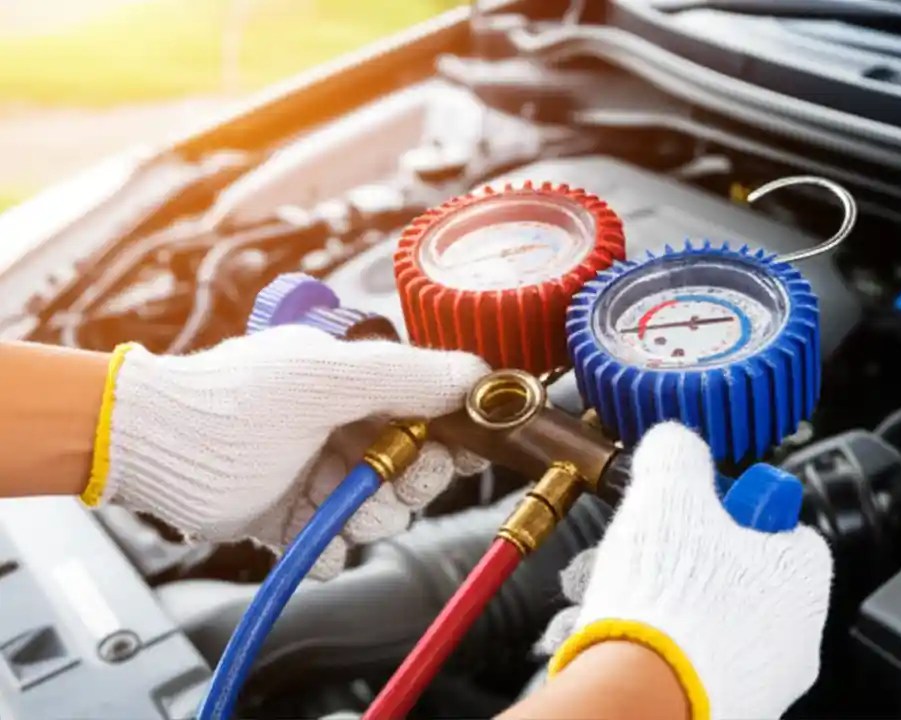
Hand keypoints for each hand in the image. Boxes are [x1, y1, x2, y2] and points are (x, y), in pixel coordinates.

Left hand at [87, 326, 488, 578]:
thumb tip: (478, 374)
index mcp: (360, 384)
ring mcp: (320, 475)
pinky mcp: (294, 520)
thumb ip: (406, 377)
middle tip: (385, 479)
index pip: (434, 409)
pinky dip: (325, 549)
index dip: (454, 433)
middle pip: (417, 469)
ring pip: (381, 514)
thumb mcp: (327, 379)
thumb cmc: (231, 403)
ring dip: (364, 518)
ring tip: (331, 504)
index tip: (459, 450)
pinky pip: (335, 548)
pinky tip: (306, 533)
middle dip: (407, 483)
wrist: (152, 448)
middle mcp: (346, 428)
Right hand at [538, 423, 832, 719]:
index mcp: (801, 577)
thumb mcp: (668, 492)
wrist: (643, 703)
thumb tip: (675, 441)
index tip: (700, 507)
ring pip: (696, 623)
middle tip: (635, 552)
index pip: (787, 528)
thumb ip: (677, 455)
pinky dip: (640, 649)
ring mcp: (757, 683)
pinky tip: (598, 637)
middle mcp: (791, 637)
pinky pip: (677, 666)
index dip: (736, 510)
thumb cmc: (671, 605)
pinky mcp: (719, 711)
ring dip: (644, 602)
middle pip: (729, 576)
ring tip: (598, 594)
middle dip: (670, 560)